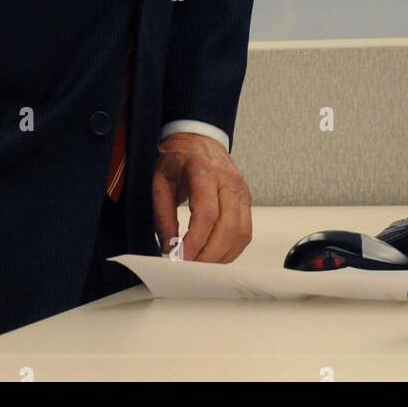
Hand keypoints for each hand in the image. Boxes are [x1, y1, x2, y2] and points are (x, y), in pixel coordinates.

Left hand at [152, 133, 251, 262]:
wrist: (199, 138)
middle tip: (191, 267)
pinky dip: (233, 249)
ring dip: (223, 255)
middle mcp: (228, 181)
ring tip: (202, 265)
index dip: (196, 240)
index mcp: (204, 171)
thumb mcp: (160, 180)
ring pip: (241, 232)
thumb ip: (163, 214)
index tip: (183, 257)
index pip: (207, 213)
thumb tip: (169, 245)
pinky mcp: (247, 199)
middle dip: (210, 254)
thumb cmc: (179, 158)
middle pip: (228, 227)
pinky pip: (246, 231)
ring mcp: (241, 190)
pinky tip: (217, 255)